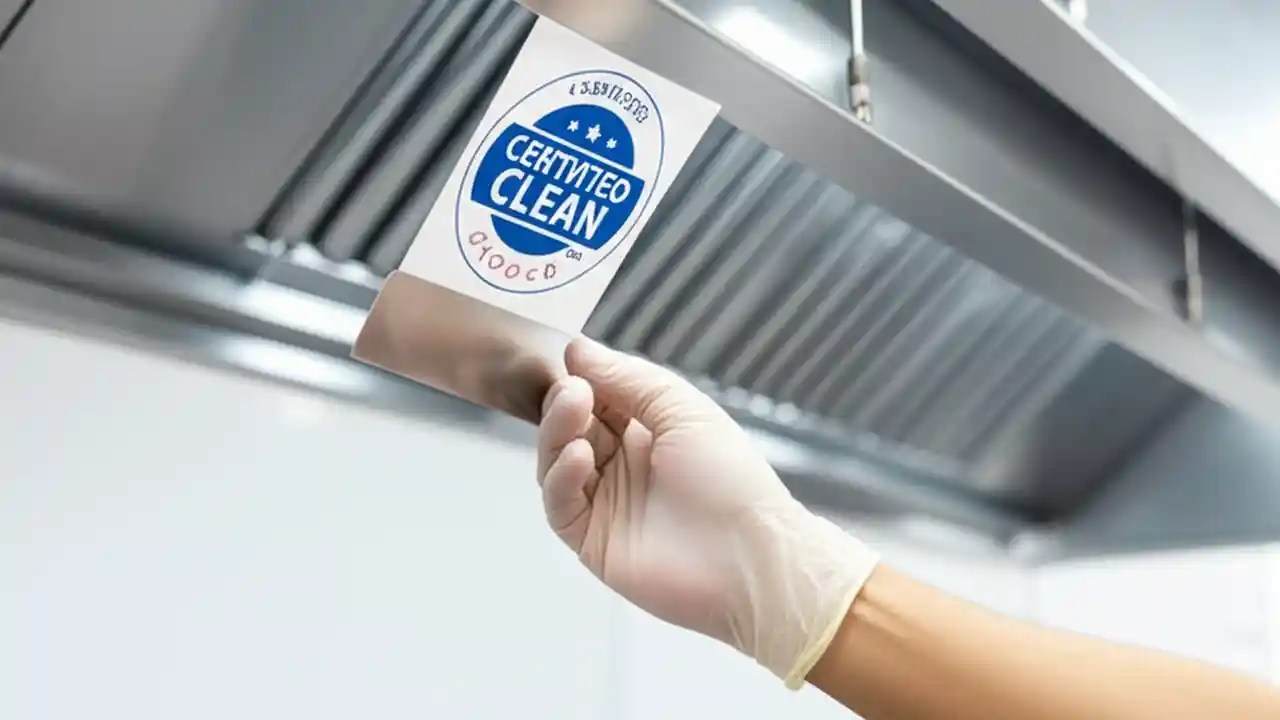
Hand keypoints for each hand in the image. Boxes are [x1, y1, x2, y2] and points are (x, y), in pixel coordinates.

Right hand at [537, 338, 877, 686]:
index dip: (582, 378)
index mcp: (649, 432)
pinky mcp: (591, 540)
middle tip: (572, 390)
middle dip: (566, 403)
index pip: (598, 398)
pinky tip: (578, 456)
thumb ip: (628, 378)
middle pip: (571, 428)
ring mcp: (605, 504)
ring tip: (574, 411)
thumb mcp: (683, 410)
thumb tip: (577, 348)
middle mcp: (623, 466)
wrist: (751, 559)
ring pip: (556, 462)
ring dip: (558, 433)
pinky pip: (559, 505)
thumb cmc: (730, 480)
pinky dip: (561, 476)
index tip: (570, 360)